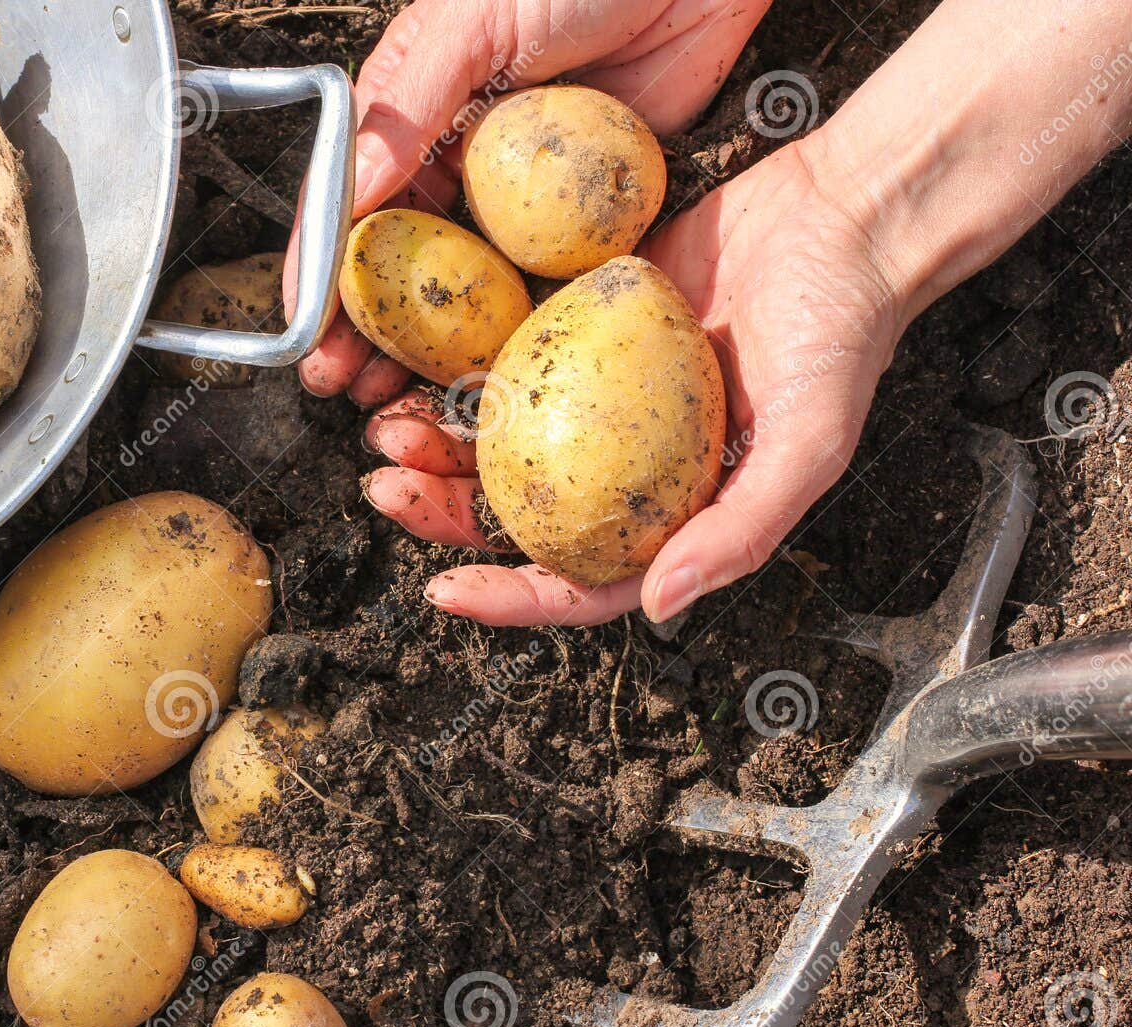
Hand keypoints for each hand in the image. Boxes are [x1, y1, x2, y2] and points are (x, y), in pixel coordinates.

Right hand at [283, 0, 774, 405]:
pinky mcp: (586, 223)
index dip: (322, 275)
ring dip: (425, 352)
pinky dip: (509, 339)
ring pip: (462, 293)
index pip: (349, 207)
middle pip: (399, 265)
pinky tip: (483, 380)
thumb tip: (351, 189)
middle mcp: (460, 165)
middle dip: (366, 333)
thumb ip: (408, 104)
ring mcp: (522, 202)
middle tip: (342, 388)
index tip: (304, 335)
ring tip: (396, 401)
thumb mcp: (473, 20)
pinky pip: (539, 289)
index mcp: (415, 116)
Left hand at [368, 139, 903, 625]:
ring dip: (437, 446)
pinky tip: (414, 368)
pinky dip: (458, 373)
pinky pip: (505, 363)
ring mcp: (597, 401)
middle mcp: (628, 466)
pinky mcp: (579, 332)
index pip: (581, 581)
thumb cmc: (843, 333)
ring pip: (498, 443)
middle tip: (387, 487)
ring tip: (387, 431)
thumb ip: (740, 532)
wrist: (843, 216)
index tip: (443, 591)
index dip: (509, 598)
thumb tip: (662, 605)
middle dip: (445, 514)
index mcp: (676, 513)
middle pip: (518, 514)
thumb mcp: (810, 445)